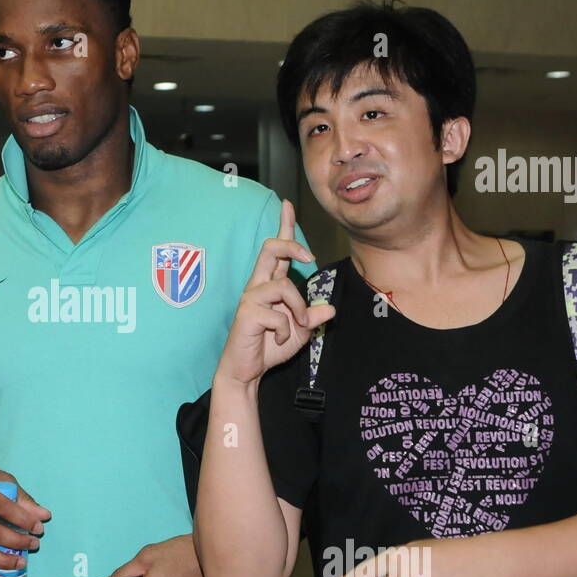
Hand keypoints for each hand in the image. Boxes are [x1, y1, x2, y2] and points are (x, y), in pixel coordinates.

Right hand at [216, 200, 328, 387]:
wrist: (246, 371)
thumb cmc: (268, 348)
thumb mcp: (299, 333)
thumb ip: (312, 319)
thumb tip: (330, 309)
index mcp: (269, 285)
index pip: (276, 252)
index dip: (283, 227)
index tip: (287, 206)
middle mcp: (258, 286)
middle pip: (271, 249)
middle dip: (292, 245)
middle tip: (309, 257)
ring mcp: (251, 298)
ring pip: (284, 287)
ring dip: (299, 310)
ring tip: (296, 329)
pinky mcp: (247, 313)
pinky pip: (279, 315)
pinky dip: (285, 331)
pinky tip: (276, 341)